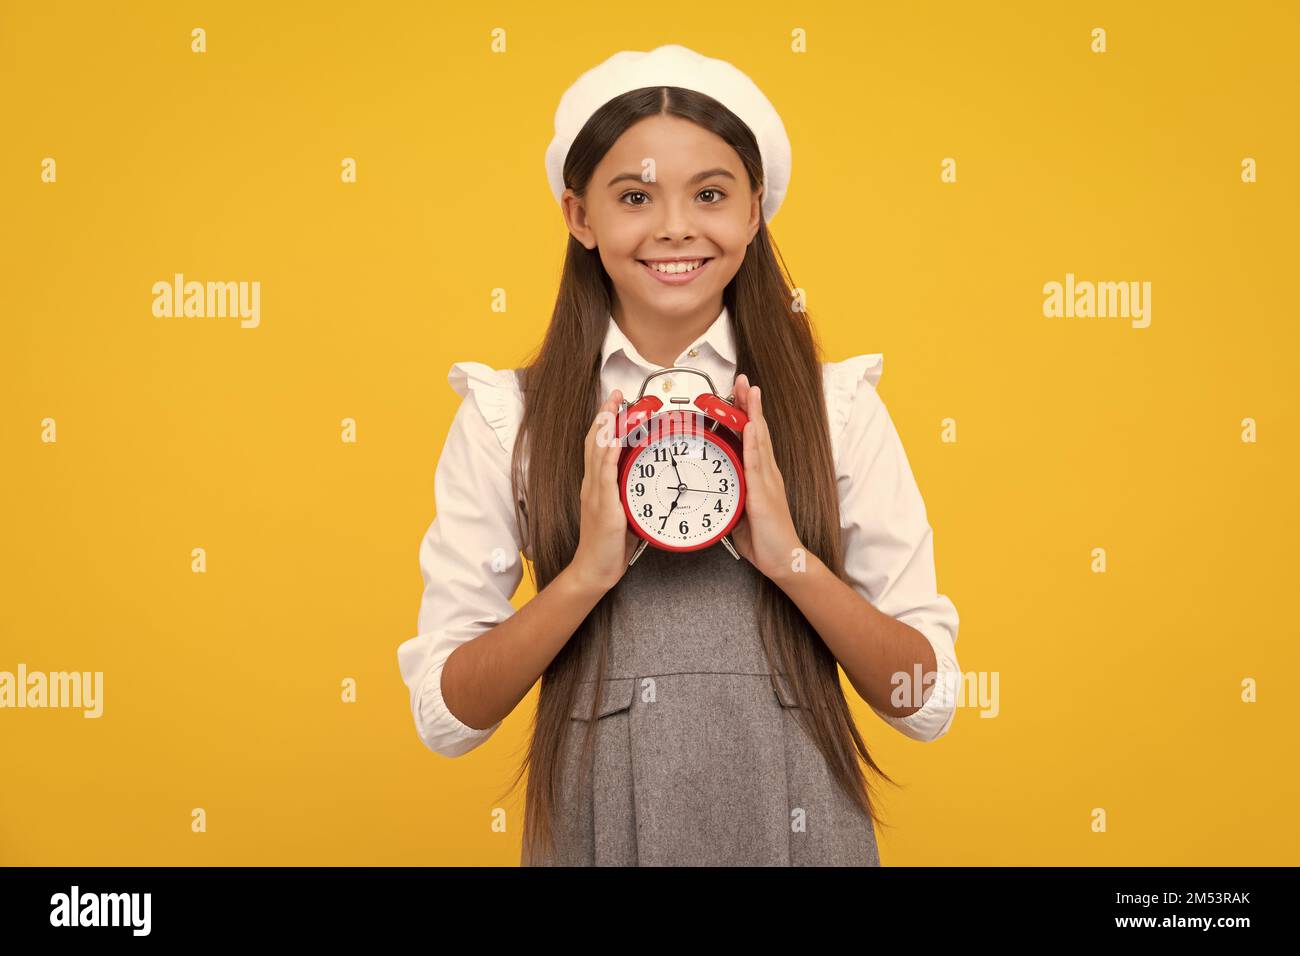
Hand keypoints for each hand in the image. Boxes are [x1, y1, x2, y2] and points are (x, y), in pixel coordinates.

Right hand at [570, 388, 640, 593]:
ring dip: (606, 427)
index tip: (614, 405)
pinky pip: (604, 473)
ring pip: (597, 452)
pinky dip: (608, 452)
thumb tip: (651, 484)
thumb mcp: (624, 515)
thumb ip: (633, 496)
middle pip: (594, 442)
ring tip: (614, 407)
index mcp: (597, 486)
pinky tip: (613, 438)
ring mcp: (595, 493)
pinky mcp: (602, 504)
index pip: (598, 448)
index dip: (604, 424)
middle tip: (615, 395)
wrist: (594, 569)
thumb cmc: (610, 546)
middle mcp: (592, 485)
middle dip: (604, 416)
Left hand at [728, 375, 803, 582]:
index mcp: (760, 475)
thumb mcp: (739, 511)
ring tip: (750, 392)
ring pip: (760, 441)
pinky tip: (753, 428)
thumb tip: (713, 486)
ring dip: (754, 415)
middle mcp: (767, 473)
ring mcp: (768, 481)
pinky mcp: (764, 494)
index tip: (740, 392)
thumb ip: (730, 493)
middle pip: (759, 431)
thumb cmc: (764, 537)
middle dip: (751, 404)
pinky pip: (757, 465)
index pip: (754, 437)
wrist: (783, 560)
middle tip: (744, 380)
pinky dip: (755, 444)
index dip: (748, 413)